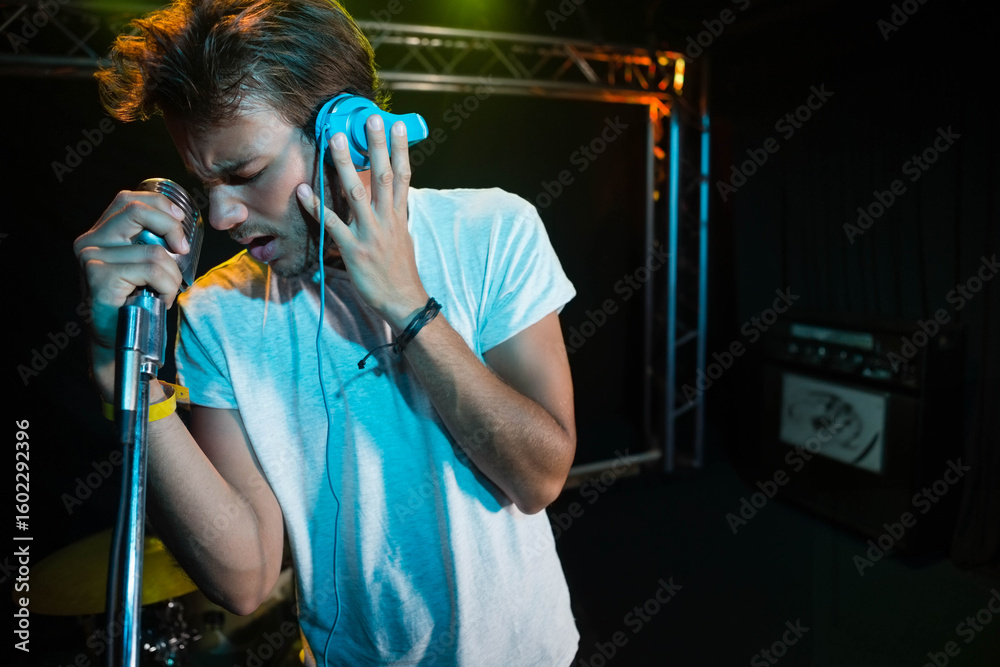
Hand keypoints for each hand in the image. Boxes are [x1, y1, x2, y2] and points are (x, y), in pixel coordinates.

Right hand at [73, 191, 188, 394]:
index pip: (129, 199)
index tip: (181, 220)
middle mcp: (89, 242)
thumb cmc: (134, 303)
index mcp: (99, 234)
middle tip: (183, 250)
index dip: (160, 204)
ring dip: (173, 275)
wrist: (117, 342)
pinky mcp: (100, 278)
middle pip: (137, 210)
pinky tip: (161, 299)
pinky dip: (168, 286)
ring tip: (166, 291)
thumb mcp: (142, 264)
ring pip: (154, 250)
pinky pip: (152, 270)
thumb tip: (180, 220)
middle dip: (171, 227)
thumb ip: (150, 240)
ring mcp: (91, 259)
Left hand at [297, 114, 427, 332]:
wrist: (403, 301)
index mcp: (399, 216)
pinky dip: (316, 206)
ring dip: (346, 165)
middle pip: (384, 176)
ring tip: (336, 140)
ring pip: (357, 193)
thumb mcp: (403, 238)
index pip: (403, 176)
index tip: (397, 126)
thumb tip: (390, 199)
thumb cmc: (400, 271)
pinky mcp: (353, 250)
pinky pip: (332, 224)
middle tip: (372, 119)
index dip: (401, 150)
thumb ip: (394, 216)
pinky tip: (302, 190)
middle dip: (378, 146)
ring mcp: (370, 234)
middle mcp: (387, 220)